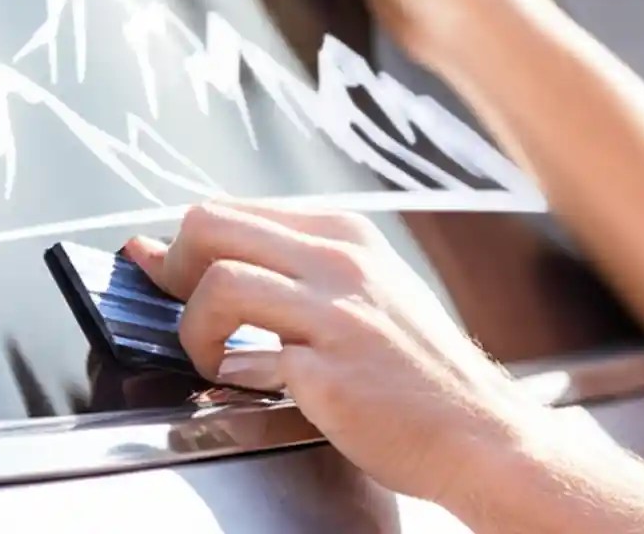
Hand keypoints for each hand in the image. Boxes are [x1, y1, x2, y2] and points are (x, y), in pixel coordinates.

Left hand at [124, 202, 555, 503]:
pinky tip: (239, 382)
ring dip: (192, 326)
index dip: (182, 242)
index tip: (161, 268)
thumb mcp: (361, 295)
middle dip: (173, 267)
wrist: (481, 434)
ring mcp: (336, 310)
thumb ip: (283, 274)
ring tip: (212, 357)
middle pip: (209, 223)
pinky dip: (222, 368)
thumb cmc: (415, 371)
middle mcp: (340, 259)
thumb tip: (187, 261)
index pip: (230, 209)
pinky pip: (244, 351)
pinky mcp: (329, 366)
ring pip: (218, 278)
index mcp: (343, 234)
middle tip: (183, 310)